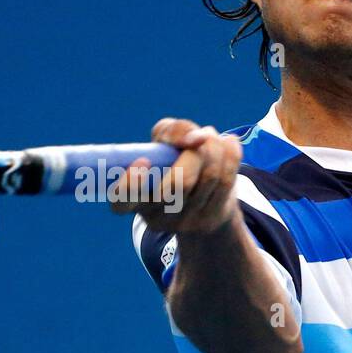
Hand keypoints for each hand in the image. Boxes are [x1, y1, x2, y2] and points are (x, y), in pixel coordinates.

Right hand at [109, 117, 241, 233]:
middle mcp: (156, 216)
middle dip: (192, 153)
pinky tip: (229, 143)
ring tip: (210, 138)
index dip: (130, 183)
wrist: (205, 193)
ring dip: (214, 147)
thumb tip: (195, 138)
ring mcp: (186, 221)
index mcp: (134, 198)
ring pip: (209, 176)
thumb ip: (170, 131)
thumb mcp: (163, 142)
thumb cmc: (173, 162)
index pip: (120, 201)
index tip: (143, 160)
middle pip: (178, 184)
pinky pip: (228, 179)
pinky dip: (231, 153)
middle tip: (195, 141)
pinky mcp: (212, 218)